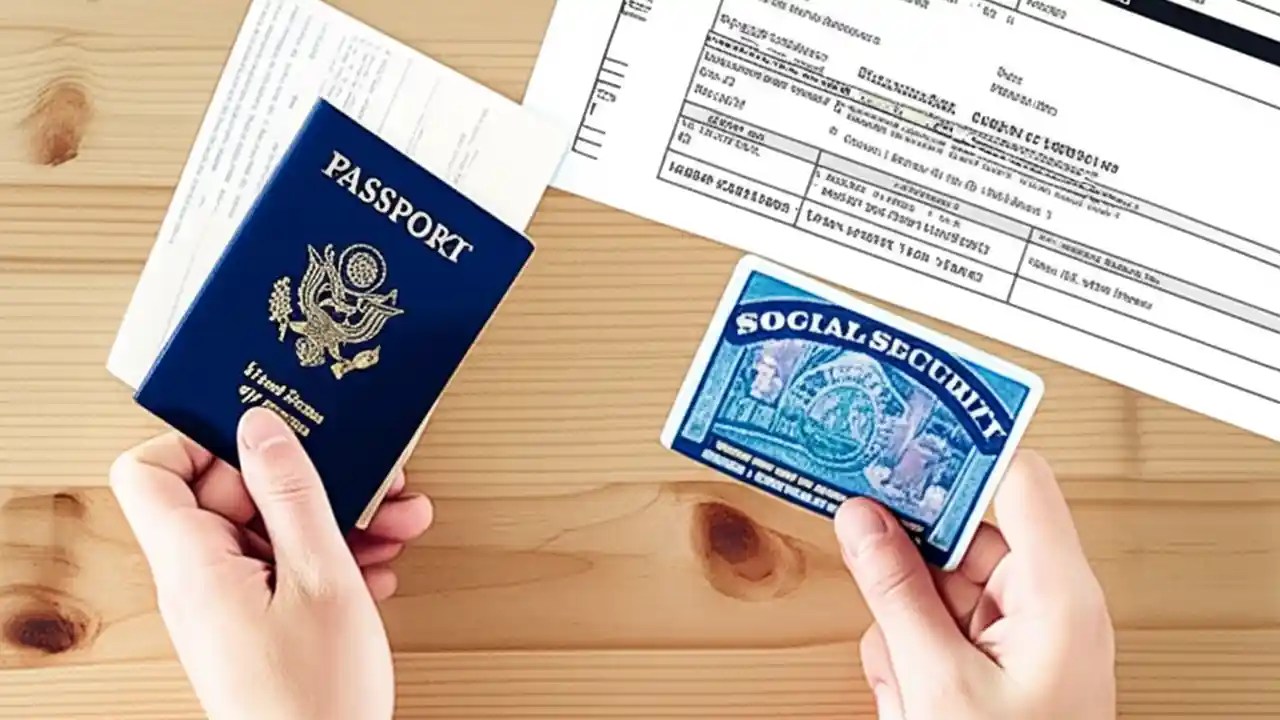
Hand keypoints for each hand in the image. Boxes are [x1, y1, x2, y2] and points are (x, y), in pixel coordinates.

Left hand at [109, 407, 432, 719]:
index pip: (150, 472)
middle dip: (303, 478)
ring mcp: (229, 605)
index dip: (200, 441)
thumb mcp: (321, 579)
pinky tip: (378, 560)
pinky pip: (285, 567)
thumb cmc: (315, 702)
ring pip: (269, 532)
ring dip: (333, 516)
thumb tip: (260, 427)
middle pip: (229, 495)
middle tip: (361, 475)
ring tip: (393, 517)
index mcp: (195, 567)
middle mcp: (200, 583)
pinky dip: (332, 556)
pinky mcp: (258, 624)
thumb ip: (291, 495)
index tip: (263, 431)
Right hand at [835, 450, 1114, 719]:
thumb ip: (897, 595)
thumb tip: (863, 521)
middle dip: (908, 576)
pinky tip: (912, 700)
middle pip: (960, 539)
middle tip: (874, 588)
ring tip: (909, 687)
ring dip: (904, 634)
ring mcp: (1024, 637)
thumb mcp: (940, 684)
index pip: (1017, 480)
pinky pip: (939, 629)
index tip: (899, 446)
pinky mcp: (1002, 663)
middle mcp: (1050, 607)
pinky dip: (912, 663)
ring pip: (937, 588)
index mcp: (1059, 596)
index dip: (960, 456)